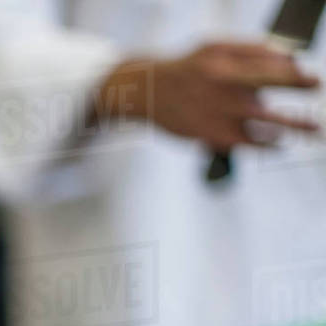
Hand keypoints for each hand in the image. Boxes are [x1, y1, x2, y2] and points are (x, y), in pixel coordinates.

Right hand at [97, 42, 319, 149]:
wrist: (149, 92)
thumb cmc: (189, 68)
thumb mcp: (216, 47)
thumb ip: (252, 50)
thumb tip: (290, 59)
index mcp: (228, 65)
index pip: (272, 68)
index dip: (296, 74)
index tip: (313, 80)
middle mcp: (227, 91)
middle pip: (273, 90)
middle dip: (300, 88)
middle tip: (317, 88)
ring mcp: (221, 116)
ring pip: (268, 124)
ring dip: (293, 126)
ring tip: (312, 130)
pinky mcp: (214, 137)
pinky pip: (250, 144)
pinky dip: (268, 145)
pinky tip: (278, 143)